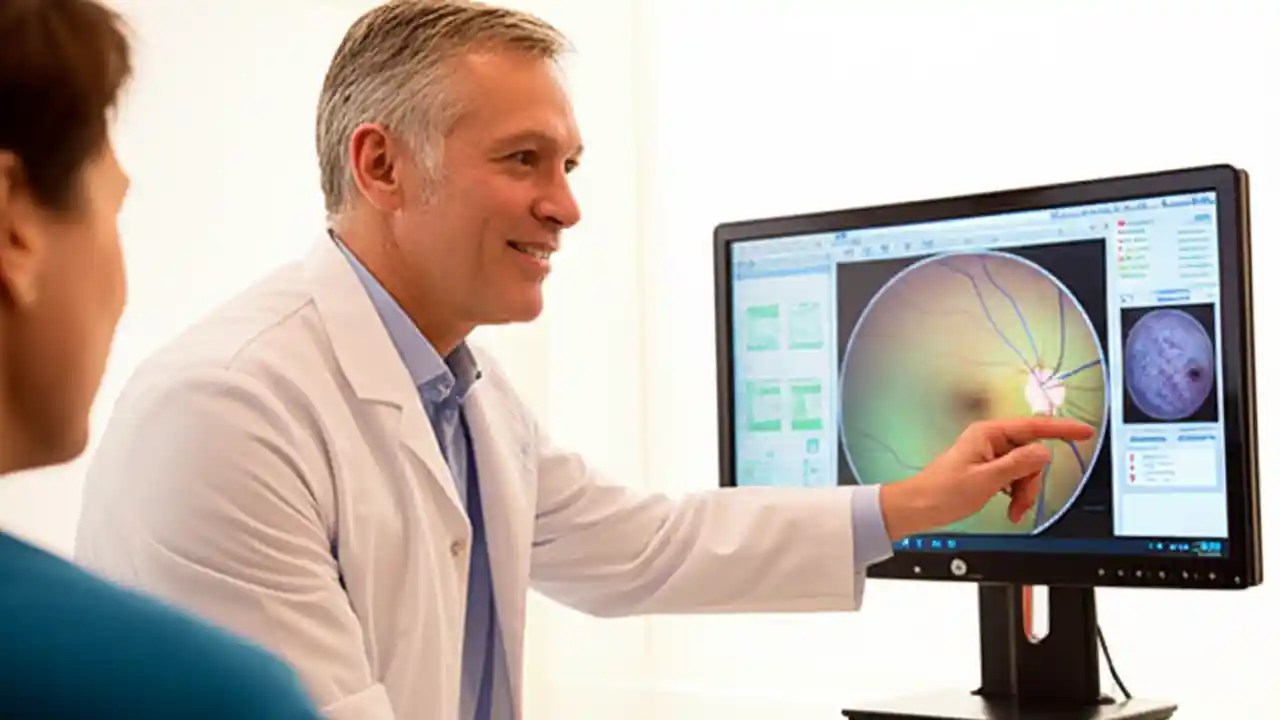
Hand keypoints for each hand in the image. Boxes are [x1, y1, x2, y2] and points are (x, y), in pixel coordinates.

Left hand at [879, 417, 1094, 539]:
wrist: (919, 508)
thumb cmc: (942, 492)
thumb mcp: (986, 480)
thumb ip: (1018, 465)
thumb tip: (1044, 452)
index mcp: (988, 434)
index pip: (1034, 427)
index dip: (1062, 430)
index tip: (1084, 432)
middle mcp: (990, 441)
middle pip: (1032, 454)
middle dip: (1032, 481)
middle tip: (1020, 501)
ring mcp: (990, 455)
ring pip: (1026, 469)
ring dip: (1024, 491)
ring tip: (1012, 509)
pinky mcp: (989, 469)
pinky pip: (1015, 478)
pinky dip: (1016, 494)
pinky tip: (1008, 506)